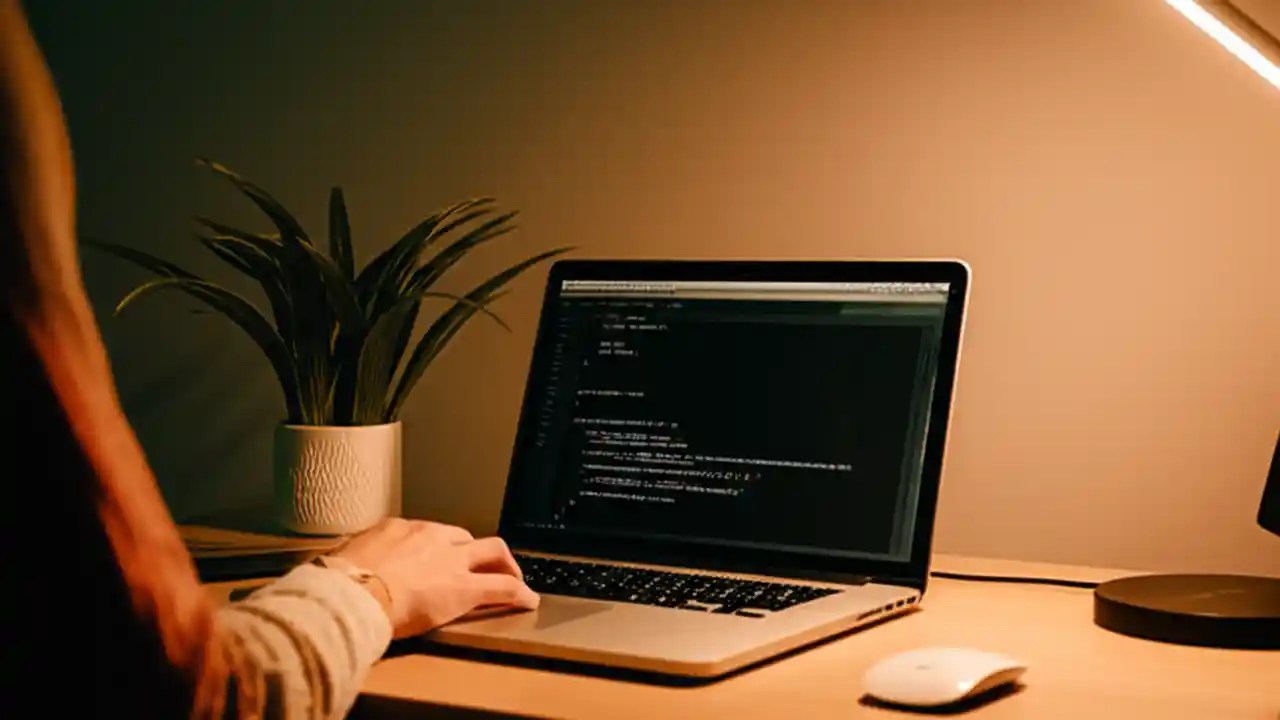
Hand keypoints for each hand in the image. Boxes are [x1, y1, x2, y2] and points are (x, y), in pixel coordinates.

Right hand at [332, 517, 538, 638]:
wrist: (353, 594)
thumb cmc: (341, 582)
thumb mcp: (343, 560)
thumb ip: (352, 560)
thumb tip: (340, 567)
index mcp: (399, 528)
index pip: (428, 534)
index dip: (438, 548)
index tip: (437, 559)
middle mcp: (431, 537)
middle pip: (465, 537)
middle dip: (474, 551)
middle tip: (480, 566)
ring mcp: (452, 561)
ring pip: (493, 551)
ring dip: (506, 564)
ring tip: (513, 578)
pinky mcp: (466, 588)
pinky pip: (503, 587)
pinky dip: (519, 592)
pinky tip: (527, 600)